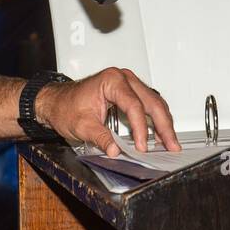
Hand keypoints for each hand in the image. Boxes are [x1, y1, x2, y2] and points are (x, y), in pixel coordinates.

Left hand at [35, 68, 180, 157]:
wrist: (56, 102)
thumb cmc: (65, 107)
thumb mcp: (81, 125)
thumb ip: (100, 137)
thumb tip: (115, 151)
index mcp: (111, 80)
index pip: (133, 105)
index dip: (140, 128)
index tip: (142, 146)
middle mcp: (123, 78)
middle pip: (151, 102)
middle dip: (164, 125)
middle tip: (172, 145)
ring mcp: (128, 84)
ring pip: (154, 102)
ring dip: (164, 123)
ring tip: (171, 142)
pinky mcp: (130, 92)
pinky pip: (149, 104)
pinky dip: (157, 119)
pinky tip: (161, 133)